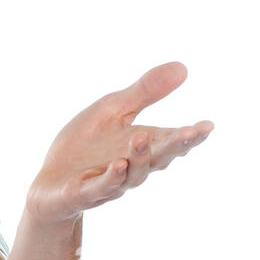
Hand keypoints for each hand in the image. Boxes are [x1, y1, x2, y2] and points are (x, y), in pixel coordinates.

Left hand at [26, 61, 213, 224]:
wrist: (51, 183)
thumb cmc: (86, 145)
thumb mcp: (113, 110)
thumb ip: (145, 92)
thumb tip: (183, 67)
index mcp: (143, 145)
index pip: (171, 140)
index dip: (190, 135)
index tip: (207, 125)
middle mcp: (133, 166)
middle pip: (159, 158)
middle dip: (175, 146)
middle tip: (190, 133)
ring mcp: (110, 182)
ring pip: (132, 173)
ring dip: (139, 157)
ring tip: (141, 138)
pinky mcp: (85, 192)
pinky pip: (101, 187)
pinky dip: (111, 178)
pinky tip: (117, 165)